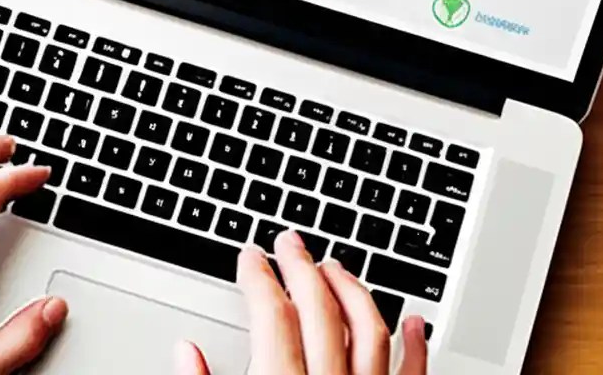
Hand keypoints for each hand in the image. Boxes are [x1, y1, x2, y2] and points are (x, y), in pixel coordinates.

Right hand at [175, 231, 427, 374]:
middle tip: (289, 241)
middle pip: (319, 312)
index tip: (249, 257)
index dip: (257, 279)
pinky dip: (416, 345)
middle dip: (301, 268)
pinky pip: (412, 374)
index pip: (272, 317)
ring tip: (335, 266)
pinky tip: (415, 320)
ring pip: (368, 332)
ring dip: (351, 292)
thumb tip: (186, 353)